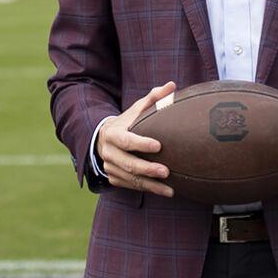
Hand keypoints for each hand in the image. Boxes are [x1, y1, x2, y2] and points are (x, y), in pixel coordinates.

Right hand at [96, 82, 175, 197]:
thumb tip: (172, 85)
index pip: (126, 140)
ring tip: (170, 190)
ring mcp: (110, 167)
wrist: (105, 139)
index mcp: (113, 134)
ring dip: (150, 185)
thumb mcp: (137, 109)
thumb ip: (154, 98)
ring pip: (130, 179)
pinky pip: (130, 186)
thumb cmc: (128, 122)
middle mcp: (108, 152)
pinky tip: (163, 191)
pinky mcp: (113, 178)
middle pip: (128, 163)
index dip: (141, 143)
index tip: (159, 146)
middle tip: (166, 171)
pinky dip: (146, 190)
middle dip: (147, 169)